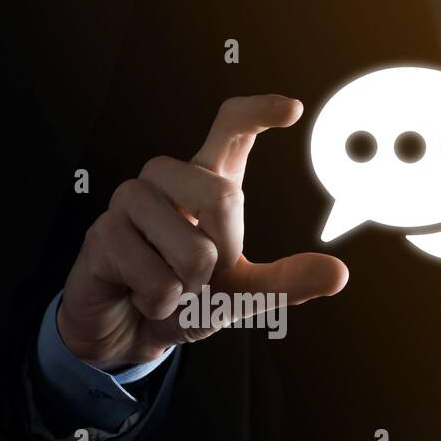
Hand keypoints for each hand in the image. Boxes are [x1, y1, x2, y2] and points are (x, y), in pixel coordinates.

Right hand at [58, 94, 348, 368]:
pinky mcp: (102, 233)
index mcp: (204, 181)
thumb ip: (286, 283)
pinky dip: (160, 306)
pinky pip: (158, 282)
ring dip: (188, 289)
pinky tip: (140, 295)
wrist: (127, 329)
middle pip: (221, 196)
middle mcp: (166, 179)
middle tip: (199, 276)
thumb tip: (338, 274)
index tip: (293, 110)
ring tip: (167, 286)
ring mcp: (130, 201)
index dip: (259, 112)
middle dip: (225, 255)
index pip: (230, 128)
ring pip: (192, 249)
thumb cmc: (183, 298)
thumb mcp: (241, 294)